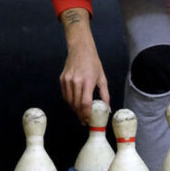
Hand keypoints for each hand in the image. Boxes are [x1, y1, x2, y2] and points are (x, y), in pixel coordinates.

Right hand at [58, 8, 109, 122]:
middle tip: (85, 121)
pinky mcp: (62, 79)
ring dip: (74, 110)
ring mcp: (67, 80)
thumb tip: (107, 109)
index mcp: (87, 81)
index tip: (89, 120)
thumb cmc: (93, 64)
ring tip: (80, 114)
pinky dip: (69, 102)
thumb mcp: (102, 78)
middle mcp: (76, 81)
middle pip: (76, 104)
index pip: (85, 102)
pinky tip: (75, 104)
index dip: (86, 113)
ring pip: (69, 101)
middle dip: (80, 114)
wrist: (80, 49)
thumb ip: (105, 95)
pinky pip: (65, 95)